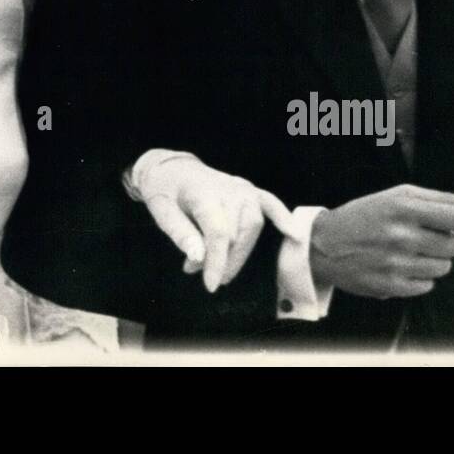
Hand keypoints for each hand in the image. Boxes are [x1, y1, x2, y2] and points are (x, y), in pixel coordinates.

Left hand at [138, 156, 274, 292]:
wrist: (172, 168)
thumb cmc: (164, 189)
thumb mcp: (159, 210)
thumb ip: (179, 233)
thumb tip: (198, 257)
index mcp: (203, 192)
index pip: (218, 232)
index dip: (216, 261)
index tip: (210, 285)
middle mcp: (228, 189)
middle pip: (236, 234)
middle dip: (221, 260)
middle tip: (198, 272)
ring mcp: (242, 188)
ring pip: (252, 228)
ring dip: (239, 253)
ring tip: (218, 267)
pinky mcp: (250, 191)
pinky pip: (271, 204)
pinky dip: (283, 218)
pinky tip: (294, 235)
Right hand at [309, 183, 453, 299]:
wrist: (323, 244)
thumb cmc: (364, 215)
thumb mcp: (398, 196)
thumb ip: (442, 199)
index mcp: (403, 207)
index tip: (442, 223)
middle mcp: (401, 235)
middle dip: (444, 242)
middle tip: (422, 237)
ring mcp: (396, 263)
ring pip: (444, 267)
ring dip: (433, 260)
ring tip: (411, 252)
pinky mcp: (391, 286)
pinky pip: (427, 285)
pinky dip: (419, 277)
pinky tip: (401, 266)